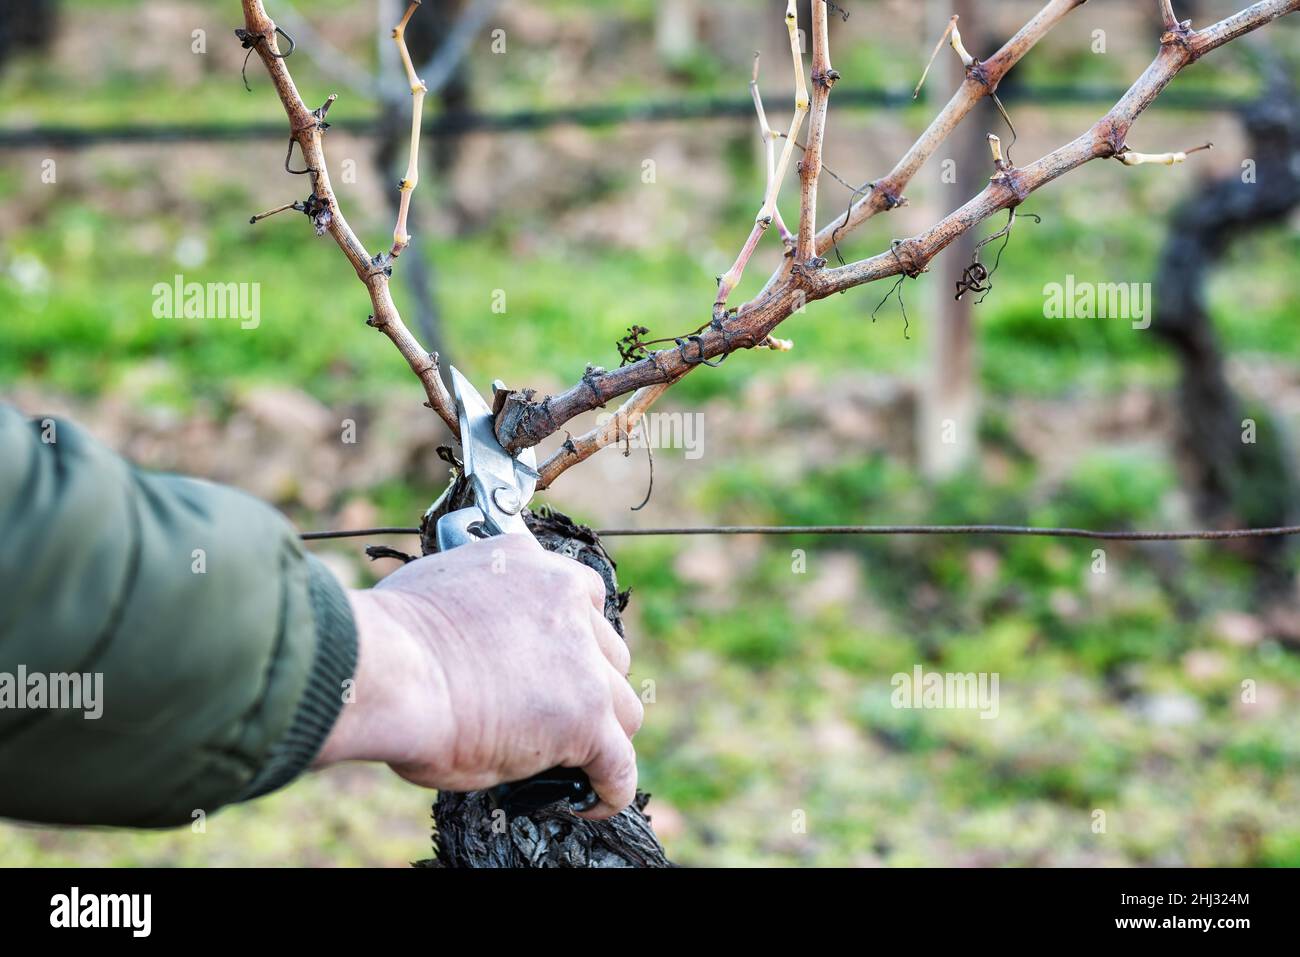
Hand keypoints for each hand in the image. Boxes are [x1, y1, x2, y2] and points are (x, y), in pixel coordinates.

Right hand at [314, 534, 642, 818]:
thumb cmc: (387, 642)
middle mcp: (565, 600)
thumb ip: (477, 611)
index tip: (560, 664)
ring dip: (602, 733)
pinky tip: (593, 800)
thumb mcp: (438, 596)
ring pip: (623, 707)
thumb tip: (473, 644)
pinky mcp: (586, 717)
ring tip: (573, 761)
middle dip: (589, 686)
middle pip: (608, 654)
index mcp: (526, 562)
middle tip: (555, 717)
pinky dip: (610, 785)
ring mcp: (582, 661)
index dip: (576, 638)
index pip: (583, 597)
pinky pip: (619, 761)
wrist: (389, 672)